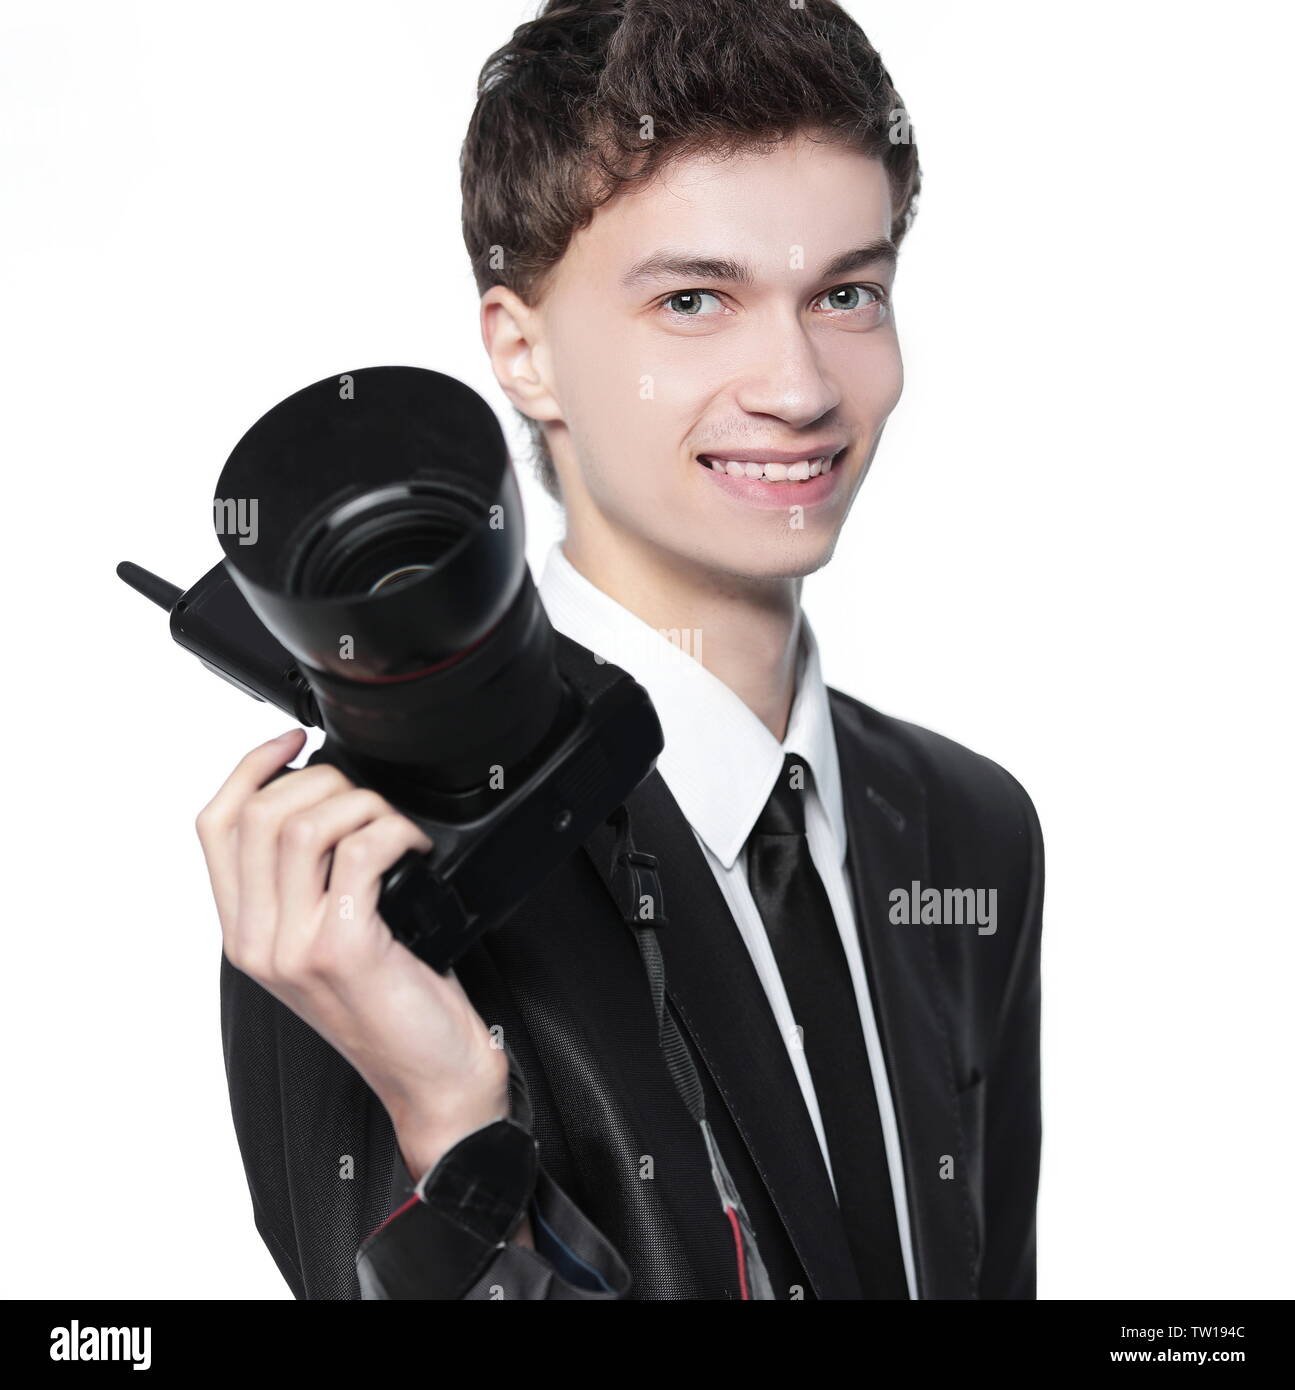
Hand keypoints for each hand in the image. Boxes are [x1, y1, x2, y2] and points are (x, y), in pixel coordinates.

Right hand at [195, 728, 509, 1177]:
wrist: (435, 1079)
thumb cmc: (397, 1009)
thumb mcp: (330, 943)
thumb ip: (307, 886)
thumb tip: (324, 801)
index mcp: (245, 933)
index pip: (215, 826)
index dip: (250, 768)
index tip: (292, 742)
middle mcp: (257, 941)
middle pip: (261, 814)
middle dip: (326, 782)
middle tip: (370, 802)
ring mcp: (294, 947)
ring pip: (306, 826)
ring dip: (364, 805)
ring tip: (395, 827)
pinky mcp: (342, 948)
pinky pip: (361, 852)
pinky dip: (396, 832)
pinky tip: (417, 849)